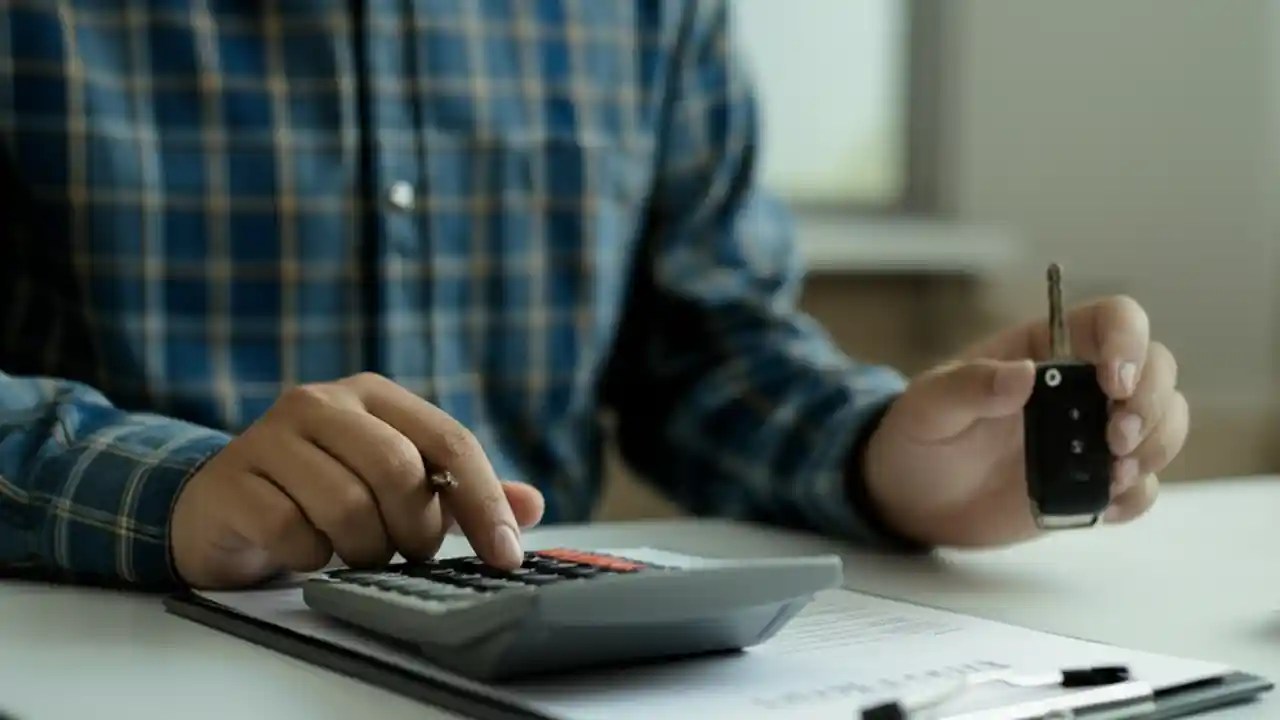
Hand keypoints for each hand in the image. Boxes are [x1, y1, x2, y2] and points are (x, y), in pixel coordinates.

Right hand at [170, 373, 544, 588]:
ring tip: (357, 554)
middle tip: (410, 554)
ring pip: (347, 506)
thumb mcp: (398, 489)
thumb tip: (532, 505)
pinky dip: (311, 557)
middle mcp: (322, 402)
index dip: (485, 502)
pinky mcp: (232, 480)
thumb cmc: (324, 494)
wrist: (223, 506)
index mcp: (374, 397)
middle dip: (417, 529)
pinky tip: (307, 552)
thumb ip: (461, 495)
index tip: (506, 556)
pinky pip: (292, 532)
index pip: (451, 441)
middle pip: (399, 470)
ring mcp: (270, 436)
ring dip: (364, 550)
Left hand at [863, 296, 1185, 546]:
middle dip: (1151, 402)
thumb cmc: (918, 436)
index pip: (1113, 320)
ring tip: (1113, 473)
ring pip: (1164, 422)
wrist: (911, 499)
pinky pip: (1143, 484)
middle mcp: (1080, 384)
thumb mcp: (928, 407)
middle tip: (1115, 439)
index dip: (1128, 341)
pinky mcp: (1091, 482)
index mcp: (1045, 348)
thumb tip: (1023, 374)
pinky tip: (1106, 505)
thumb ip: (969, 386)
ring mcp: (1091, 434)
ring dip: (1157, 445)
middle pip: (1156, 370)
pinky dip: (1139, 495)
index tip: (1113, 380)